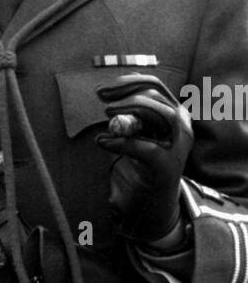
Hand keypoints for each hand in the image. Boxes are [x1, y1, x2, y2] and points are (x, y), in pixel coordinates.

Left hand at [96, 74, 192, 243]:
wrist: (153, 200)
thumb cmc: (143, 163)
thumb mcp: (136, 133)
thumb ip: (128, 116)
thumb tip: (109, 95)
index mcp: (173, 112)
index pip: (153, 84)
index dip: (127, 82)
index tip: (103, 90)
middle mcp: (180, 124)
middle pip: (154, 94)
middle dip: (124, 92)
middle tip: (101, 100)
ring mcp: (177, 144)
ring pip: (157, 113)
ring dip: (128, 109)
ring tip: (106, 114)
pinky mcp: (166, 164)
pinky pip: (143, 146)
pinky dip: (121, 142)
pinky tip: (103, 142)